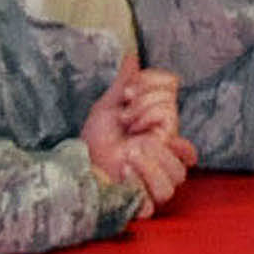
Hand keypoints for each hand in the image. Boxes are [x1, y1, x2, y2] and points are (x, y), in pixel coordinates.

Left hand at [82, 57, 196, 216]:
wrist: (75, 170)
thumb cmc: (94, 142)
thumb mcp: (108, 109)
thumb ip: (125, 85)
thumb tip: (132, 55)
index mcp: (163, 126)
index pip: (173, 99)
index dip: (155, 90)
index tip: (127, 95)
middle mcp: (168, 152)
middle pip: (174, 118)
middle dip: (145, 112)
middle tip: (124, 122)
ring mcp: (163, 177)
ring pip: (179, 160)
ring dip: (151, 149)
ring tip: (130, 148)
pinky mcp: (150, 199)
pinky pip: (164, 187)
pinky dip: (146, 173)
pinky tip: (127, 165)